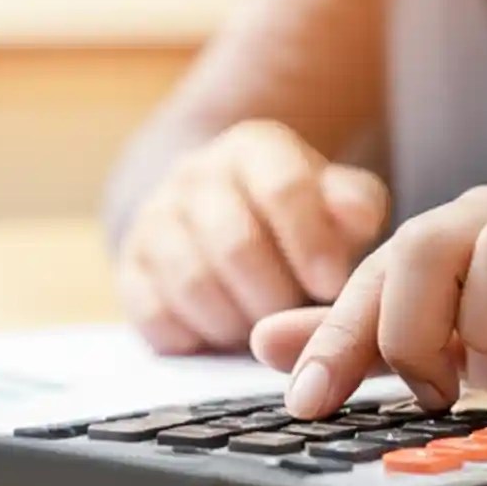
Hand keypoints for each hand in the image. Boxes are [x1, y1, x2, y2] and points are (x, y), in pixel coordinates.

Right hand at [115, 120, 388, 353]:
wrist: (216, 216)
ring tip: (261, 331)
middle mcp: (195, 175)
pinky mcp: (130, 267)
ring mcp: (155, 219)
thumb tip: (356, 217)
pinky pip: (154, 314)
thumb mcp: (334, 202)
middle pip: (234, 244)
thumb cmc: (292, 219)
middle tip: (296, 322)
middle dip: (274, 296)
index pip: (282, 188)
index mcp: (252, 149)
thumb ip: (353, 205)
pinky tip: (220, 334)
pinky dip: (193, 336)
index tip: (330, 287)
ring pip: (191, 283)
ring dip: (236, 321)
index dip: (310, 243)